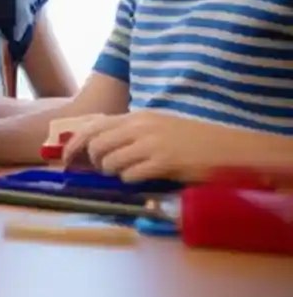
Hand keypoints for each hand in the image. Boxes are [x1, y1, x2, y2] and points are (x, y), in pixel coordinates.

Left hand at [61, 110, 264, 182]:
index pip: (92, 126)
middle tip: (98, 171)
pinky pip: (130, 174)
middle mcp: (141, 126)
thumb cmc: (193, 140)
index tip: (67, 159)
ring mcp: (152, 143)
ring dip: (111, 172)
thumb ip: (130, 132)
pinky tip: (140, 179)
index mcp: (137, 116)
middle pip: (95, 144)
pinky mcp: (164, 162)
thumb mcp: (158, 127)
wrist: (229, 148)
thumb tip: (98, 145)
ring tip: (125, 174)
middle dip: (91, 161)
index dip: (74, 144)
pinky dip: (129, 180)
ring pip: (109, 161)